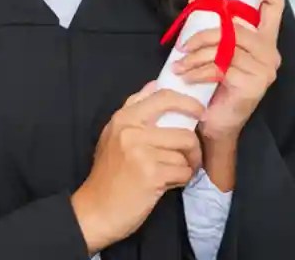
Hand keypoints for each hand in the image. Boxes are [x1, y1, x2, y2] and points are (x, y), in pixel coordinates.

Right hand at [71, 81, 204, 253]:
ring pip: (185, 152)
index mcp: (122, 118)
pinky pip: (184, 171)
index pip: (162, 97)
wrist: (96, 209)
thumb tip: (156, 84)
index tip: (198, 111)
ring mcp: (141, 152)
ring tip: (170, 173)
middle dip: (193, 145)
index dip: (187, 102)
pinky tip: (166, 183)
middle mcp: (130, 130)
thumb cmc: (109, 174)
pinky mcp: (151, 174)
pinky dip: (181, 180)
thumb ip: (134, 110)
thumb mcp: (114, 136)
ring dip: (185, 166)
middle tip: (190, 154)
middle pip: (183, 128)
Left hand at [174, 0, 283, 140]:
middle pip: (236, 28)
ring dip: (195, 56)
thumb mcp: (210, 45)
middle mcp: (270, 53)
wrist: (215, 122)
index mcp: (264, 41)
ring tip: (180, 65)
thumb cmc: (213, 82)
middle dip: (202, 36)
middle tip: (182, 47)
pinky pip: (220, 67)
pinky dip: (197, 71)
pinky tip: (186, 77)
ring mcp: (264, 70)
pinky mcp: (253, 84)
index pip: (274, 7)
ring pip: (225, 47)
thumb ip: (206, 12)